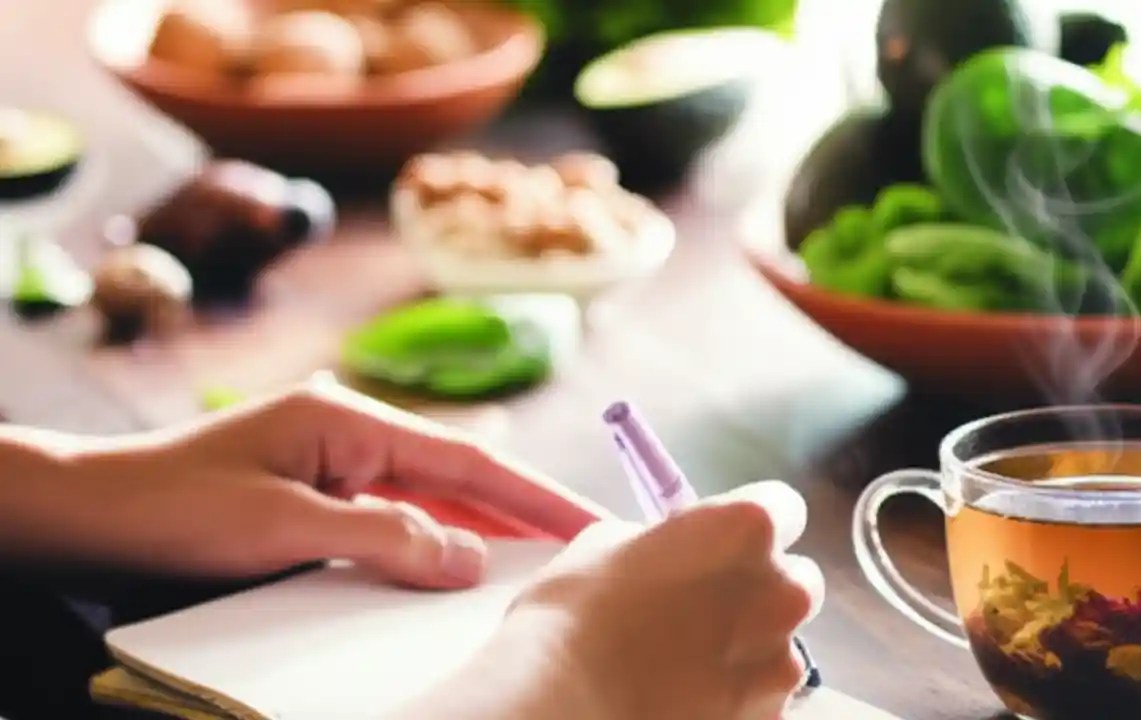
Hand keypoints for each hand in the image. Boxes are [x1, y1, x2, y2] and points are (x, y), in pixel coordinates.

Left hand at [0, 375, 604, 587]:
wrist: (92, 512)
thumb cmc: (174, 508)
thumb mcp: (282, 525)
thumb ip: (382, 535)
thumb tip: (469, 558)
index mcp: (349, 420)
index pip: (464, 459)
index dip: (533, 494)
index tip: (590, 522)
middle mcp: (351, 432)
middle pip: (459, 475)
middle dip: (522, 510)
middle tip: (586, 546)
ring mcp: (335, 461)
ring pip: (432, 497)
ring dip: (483, 529)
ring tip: (541, 562)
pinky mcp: (318, 492)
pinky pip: (395, 516)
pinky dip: (435, 539)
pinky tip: (461, 567)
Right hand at [424, 481, 824, 719]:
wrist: (565, 702)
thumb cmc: (575, 611)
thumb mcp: (611, 543)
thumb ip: (667, 540)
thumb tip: (678, 550)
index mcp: (746, 529)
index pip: (785, 508)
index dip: (751, 528)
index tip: (724, 544)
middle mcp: (781, 592)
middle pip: (798, 582)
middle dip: (764, 592)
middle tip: (708, 608)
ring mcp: (780, 662)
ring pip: (784, 647)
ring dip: (753, 649)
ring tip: (692, 663)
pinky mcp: (770, 718)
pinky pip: (767, 699)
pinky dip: (741, 698)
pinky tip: (691, 698)